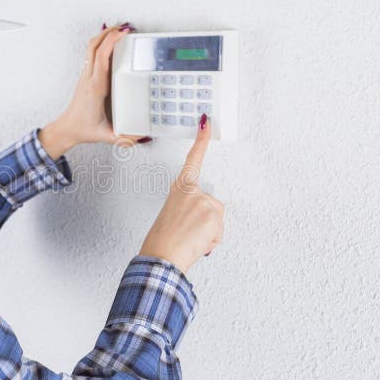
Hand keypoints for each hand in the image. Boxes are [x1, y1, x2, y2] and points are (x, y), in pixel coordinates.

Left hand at [55, 22, 149, 147]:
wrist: (67, 128)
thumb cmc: (83, 128)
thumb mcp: (106, 135)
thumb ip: (124, 138)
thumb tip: (140, 136)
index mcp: (95, 87)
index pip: (101, 58)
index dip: (112, 42)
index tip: (123, 33)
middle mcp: (89, 78)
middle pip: (94, 46)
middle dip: (108, 32)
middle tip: (124, 27)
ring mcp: (86, 76)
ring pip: (91, 48)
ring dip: (104, 36)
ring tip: (119, 31)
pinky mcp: (86, 77)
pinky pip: (92, 55)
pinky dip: (102, 45)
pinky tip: (111, 45)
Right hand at [138, 114, 224, 272]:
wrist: (161, 257)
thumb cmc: (161, 242)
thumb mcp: (172, 217)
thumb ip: (188, 210)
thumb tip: (199, 221)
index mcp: (179, 189)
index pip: (192, 159)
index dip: (201, 140)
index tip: (206, 122)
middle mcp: (192, 192)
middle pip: (213, 205)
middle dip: (206, 222)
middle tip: (187, 233)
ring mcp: (204, 202)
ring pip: (216, 220)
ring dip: (208, 233)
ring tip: (190, 240)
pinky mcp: (213, 214)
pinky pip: (219, 232)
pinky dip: (210, 242)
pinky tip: (197, 244)